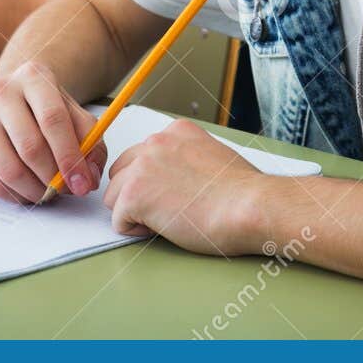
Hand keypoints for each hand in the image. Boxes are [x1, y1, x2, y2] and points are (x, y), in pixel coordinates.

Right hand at [0, 61, 108, 202]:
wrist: (15, 97)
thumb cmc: (50, 110)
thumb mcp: (77, 117)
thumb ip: (91, 144)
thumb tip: (87, 180)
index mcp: (33, 76)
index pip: (53, 120)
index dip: (70, 156)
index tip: (82, 183)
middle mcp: (0, 91)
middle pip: (30, 147)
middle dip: (53, 177)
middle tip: (67, 190)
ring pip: (9, 168)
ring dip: (35, 190)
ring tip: (50, 191)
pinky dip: (15, 194)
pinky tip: (29, 189)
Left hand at [104, 119, 268, 254]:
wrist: (249, 206)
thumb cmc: (241, 192)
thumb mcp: (212, 156)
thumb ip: (185, 160)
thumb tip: (171, 179)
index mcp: (176, 132)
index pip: (142, 156)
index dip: (155, 181)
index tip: (174, 193)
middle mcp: (155, 143)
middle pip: (122, 173)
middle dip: (137, 194)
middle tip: (168, 210)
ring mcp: (142, 167)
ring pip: (114, 197)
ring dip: (134, 212)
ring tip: (168, 219)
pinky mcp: (134, 195)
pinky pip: (118, 221)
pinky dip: (136, 231)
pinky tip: (164, 228)